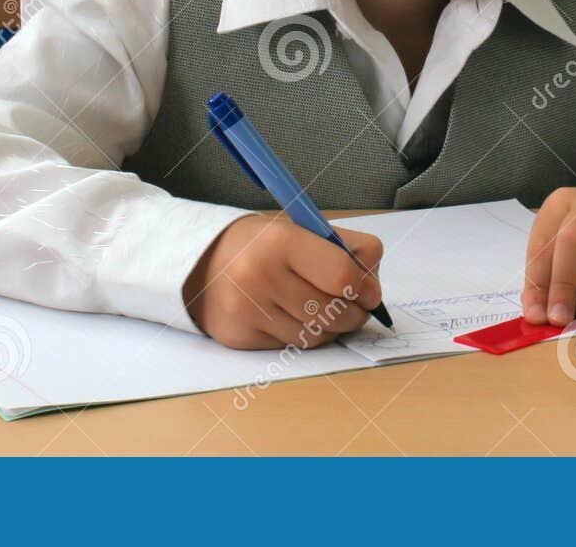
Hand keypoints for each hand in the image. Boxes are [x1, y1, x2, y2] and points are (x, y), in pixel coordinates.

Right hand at [182, 215, 384, 349]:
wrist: (203, 262)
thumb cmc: (264, 244)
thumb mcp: (304, 230)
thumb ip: (347, 249)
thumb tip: (373, 287)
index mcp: (281, 240)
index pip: (342, 275)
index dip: (365, 288)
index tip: (370, 293)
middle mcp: (259, 276)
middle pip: (332, 312)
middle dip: (354, 314)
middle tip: (356, 308)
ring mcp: (247, 310)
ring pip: (315, 336)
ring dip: (331, 329)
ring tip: (326, 311)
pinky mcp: (240, 337)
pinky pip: (291, 346)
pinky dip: (303, 336)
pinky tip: (295, 317)